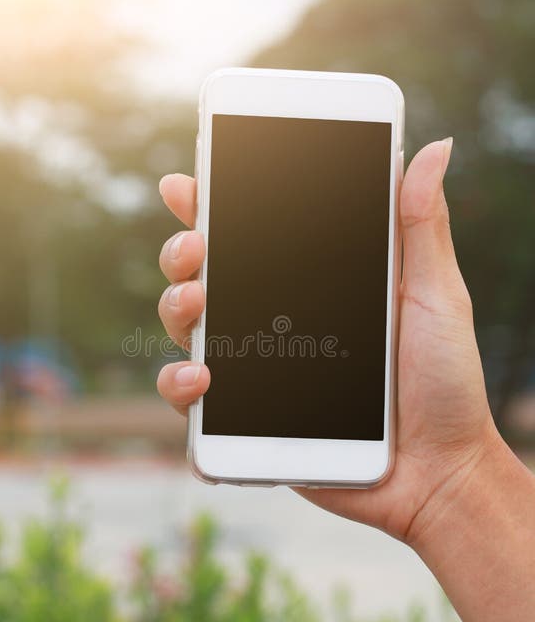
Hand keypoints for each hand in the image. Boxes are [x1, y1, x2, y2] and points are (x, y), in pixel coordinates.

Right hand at [156, 140, 501, 545]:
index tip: (188, 186)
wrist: (440, 472)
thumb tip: (433, 149)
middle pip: (205, 276)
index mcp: (314, 284)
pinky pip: (196, 405)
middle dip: (182, 253)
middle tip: (194, 247)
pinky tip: (200, 379)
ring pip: (189, 331)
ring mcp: (258, 371)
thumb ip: (422, 226)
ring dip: (175, 308)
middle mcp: (277, 322)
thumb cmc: (446, 382)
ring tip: (195, 302)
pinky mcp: (249, 422)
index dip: (211, 206)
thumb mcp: (436, 295)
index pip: (252, 236)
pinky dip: (181, 388)